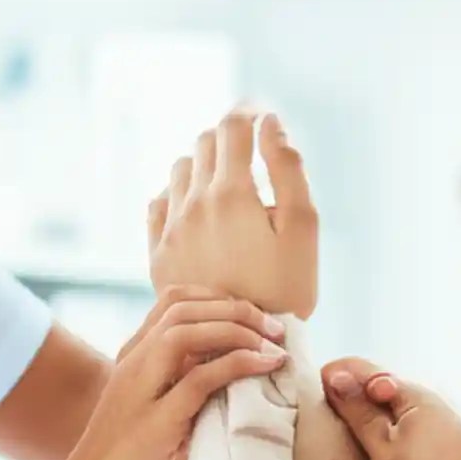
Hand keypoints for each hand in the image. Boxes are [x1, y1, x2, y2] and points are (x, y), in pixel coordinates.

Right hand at [47, 288, 287, 459]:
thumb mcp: (153, 415)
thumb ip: (181, 390)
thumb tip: (233, 381)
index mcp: (131, 358)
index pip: (173, 301)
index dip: (219, 298)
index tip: (254, 318)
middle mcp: (132, 365)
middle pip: (183, 307)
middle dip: (237, 307)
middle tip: (275, 328)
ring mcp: (139, 391)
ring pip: (186, 330)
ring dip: (238, 328)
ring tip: (273, 344)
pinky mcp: (153, 424)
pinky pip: (199, 379)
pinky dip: (238, 364)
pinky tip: (264, 367)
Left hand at [148, 109, 317, 318]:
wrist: (242, 347)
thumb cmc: (286, 289)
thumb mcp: (302, 229)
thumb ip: (288, 169)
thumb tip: (270, 124)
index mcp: (232, 194)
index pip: (233, 127)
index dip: (249, 112)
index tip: (263, 116)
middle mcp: (193, 205)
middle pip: (205, 144)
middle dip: (230, 138)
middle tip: (252, 150)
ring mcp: (170, 229)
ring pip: (179, 171)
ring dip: (203, 164)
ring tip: (228, 181)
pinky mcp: (158, 253)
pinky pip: (159, 204)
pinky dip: (178, 194)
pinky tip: (197, 208)